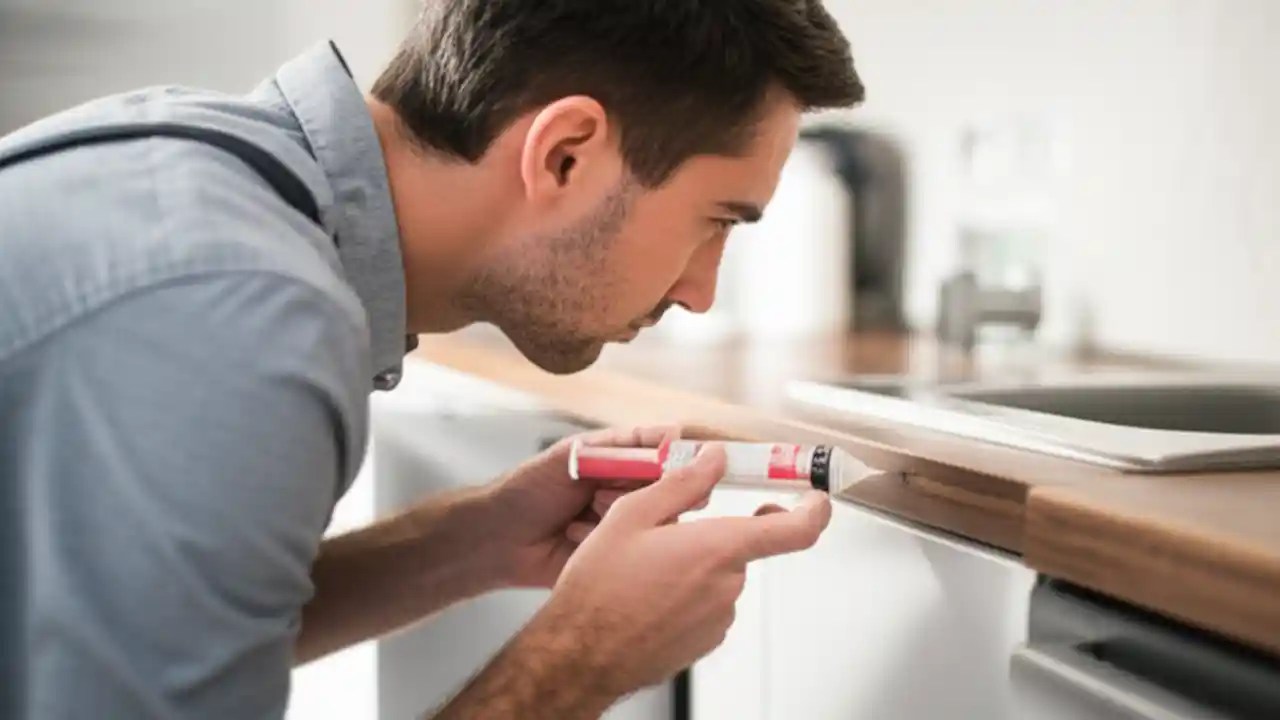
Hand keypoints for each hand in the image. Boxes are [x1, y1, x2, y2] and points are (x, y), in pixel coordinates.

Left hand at [482, 425, 680, 588]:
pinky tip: (575, 536)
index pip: (668, 460)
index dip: (676, 465)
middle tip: (600, 493)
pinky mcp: (617, 561)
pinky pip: (634, 553)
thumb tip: (675, 433)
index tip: (676, 469)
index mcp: (624, 465)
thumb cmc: (529, 488)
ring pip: (653, 522)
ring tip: (584, 513)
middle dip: (636, 491)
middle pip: (667, 492)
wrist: (498, 538)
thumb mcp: (575, 455)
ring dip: (617, 514)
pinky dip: (605, 541)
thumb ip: (625, 445)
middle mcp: (630, 496)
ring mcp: (625, 529)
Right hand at [527, 444, 832, 696]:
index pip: (796, 530)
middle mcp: (727, 586)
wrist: (578, 654)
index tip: (815, 498)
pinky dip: (685, 594)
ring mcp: (719, 618)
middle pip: (739, 547)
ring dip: (692, 566)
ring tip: (644, 572)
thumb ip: (682, 484)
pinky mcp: (706, 640)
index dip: (814, 511)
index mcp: (717, 548)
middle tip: (664, 536)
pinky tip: (647, 596)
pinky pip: (706, 603)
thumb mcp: (631, 516)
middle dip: (710, 536)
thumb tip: (714, 459)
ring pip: (719, 576)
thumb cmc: (599, 589)